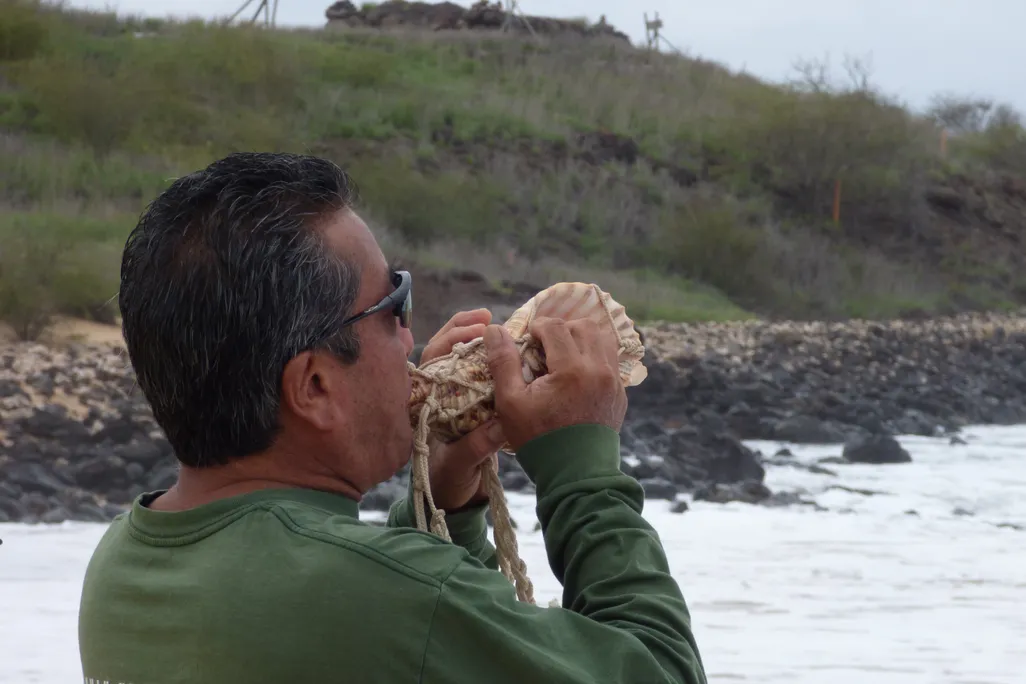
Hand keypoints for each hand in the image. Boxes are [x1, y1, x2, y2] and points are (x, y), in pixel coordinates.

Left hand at [421, 309, 505, 510]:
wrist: (455, 498)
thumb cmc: (449, 481)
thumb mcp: (460, 465)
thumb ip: (476, 446)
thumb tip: (501, 424)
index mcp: (425, 405)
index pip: (431, 361)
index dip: (450, 340)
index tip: (474, 331)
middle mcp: (436, 395)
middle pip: (443, 351)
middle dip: (462, 330)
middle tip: (487, 320)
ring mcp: (453, 397)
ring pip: (459, 357)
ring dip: (474, 336)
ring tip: (493, 322)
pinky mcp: (471, 402)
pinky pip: (476, 371)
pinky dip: (488, 355)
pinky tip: (504, 347)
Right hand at [484, 317, 626, 450]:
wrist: (576, 476)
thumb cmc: (538, 440)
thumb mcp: (511, 402)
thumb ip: (503, 362)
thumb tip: (493, 329)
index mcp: (572, 369)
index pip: (556, 327)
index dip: (537, 327)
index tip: (527, 340)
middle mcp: (599, 370)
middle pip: (584, 326)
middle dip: (562, 330)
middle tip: (545, 346)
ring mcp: (614, 382)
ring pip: (602, 341)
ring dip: (581, 340)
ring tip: (562, 357)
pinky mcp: (620, 395)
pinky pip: (610, 363)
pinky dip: (593, 359)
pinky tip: (576, 376)